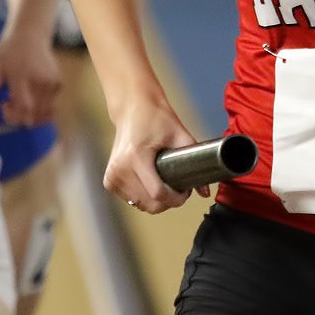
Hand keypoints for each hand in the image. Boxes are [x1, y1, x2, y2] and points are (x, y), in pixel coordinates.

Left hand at [0, 28, 61, 127]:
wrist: (31, 35)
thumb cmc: (10, 49)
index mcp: (22, 76)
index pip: (23, 106)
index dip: (13, 115)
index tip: (4, 106)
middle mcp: (40, 81)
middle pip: (36, 113)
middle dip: (22, 119)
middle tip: (11, 110)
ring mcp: (52, 82)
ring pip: (45, 112)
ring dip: (33, 116)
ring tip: (22, 107)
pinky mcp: (58, 83)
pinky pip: (51, 105)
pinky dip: (41, 109)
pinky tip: (31, 99)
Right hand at [103, 97, 205, 213]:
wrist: (132, 109)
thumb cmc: (156, 118)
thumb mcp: (180, 135)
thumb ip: (195, 162)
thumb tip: (205, 191)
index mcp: (136, 157)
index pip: (157, 194)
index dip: (176, 198)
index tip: (185, 191)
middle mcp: (120, 170)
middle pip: (150, 204)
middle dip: (168, 201)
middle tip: (177, 186)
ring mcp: (112, 177)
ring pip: (141, 205)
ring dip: (155, 200)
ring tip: (163, 181)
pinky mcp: (109, 181)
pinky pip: (132, 200)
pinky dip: (143, 196)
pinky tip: (150, 181)